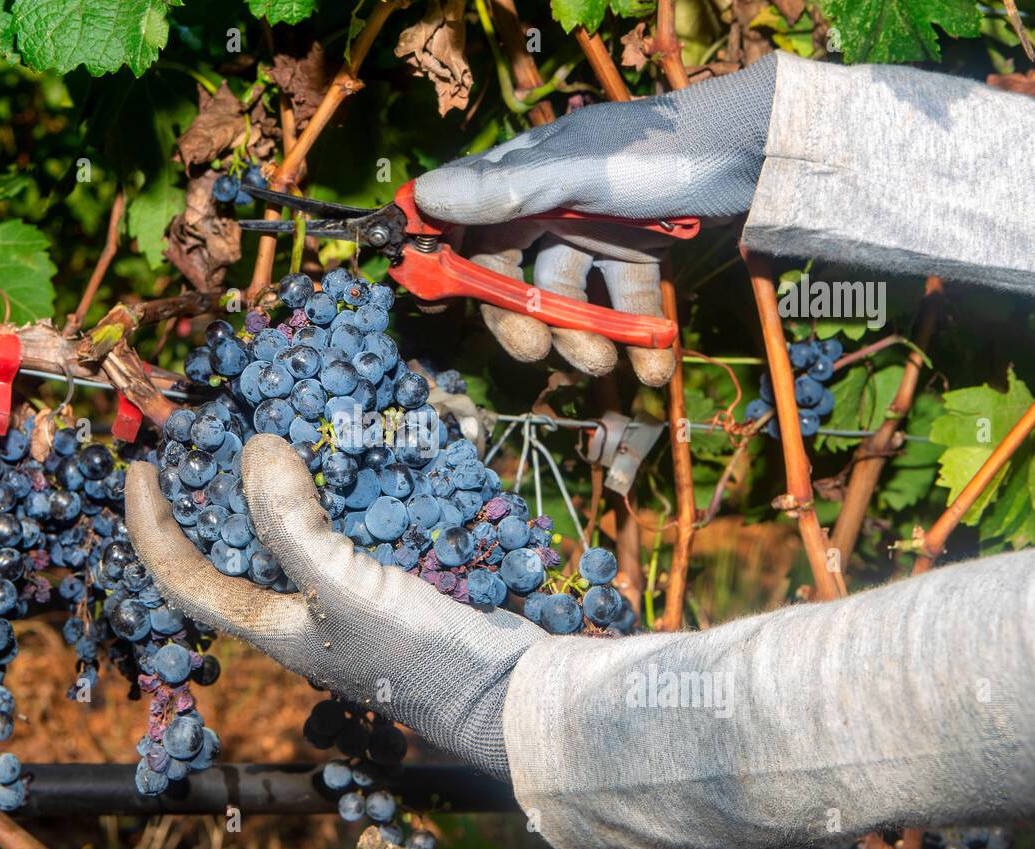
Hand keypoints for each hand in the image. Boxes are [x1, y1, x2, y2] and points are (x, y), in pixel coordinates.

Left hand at [124, 435, 545, 779]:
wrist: (507, 688)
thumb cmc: (413, 655)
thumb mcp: (340, 589)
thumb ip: (289, 522)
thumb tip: (253, 448)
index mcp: (269, 621)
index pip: (182, 574)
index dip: (150, 524)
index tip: (141, 465)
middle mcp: (299, 605)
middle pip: (239, 538)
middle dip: (224, 484)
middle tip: (218, 427)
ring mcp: (347, 588)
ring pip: (301, 518)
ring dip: (294, 471)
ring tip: (291, 420)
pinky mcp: (392, 571)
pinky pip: (359, 514)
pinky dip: (357, 476)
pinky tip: (368, 440)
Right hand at [413, 54, 778, 384]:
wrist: (752, 153)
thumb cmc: (654, 153)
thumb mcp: (574, 174)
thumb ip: (503, 193)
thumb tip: (423, 196)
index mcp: (523, 174)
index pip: (469, 226)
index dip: (453, 266)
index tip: (443, 304)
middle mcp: (550, 203)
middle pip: (515, 275)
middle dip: (524, 319)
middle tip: (535, 353)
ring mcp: (593, 230)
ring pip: (571, 296)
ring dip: (584, 336)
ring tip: (607, 362)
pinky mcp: (636, 251)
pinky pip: (623, 300)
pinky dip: (636, 334)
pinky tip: (652, 368)